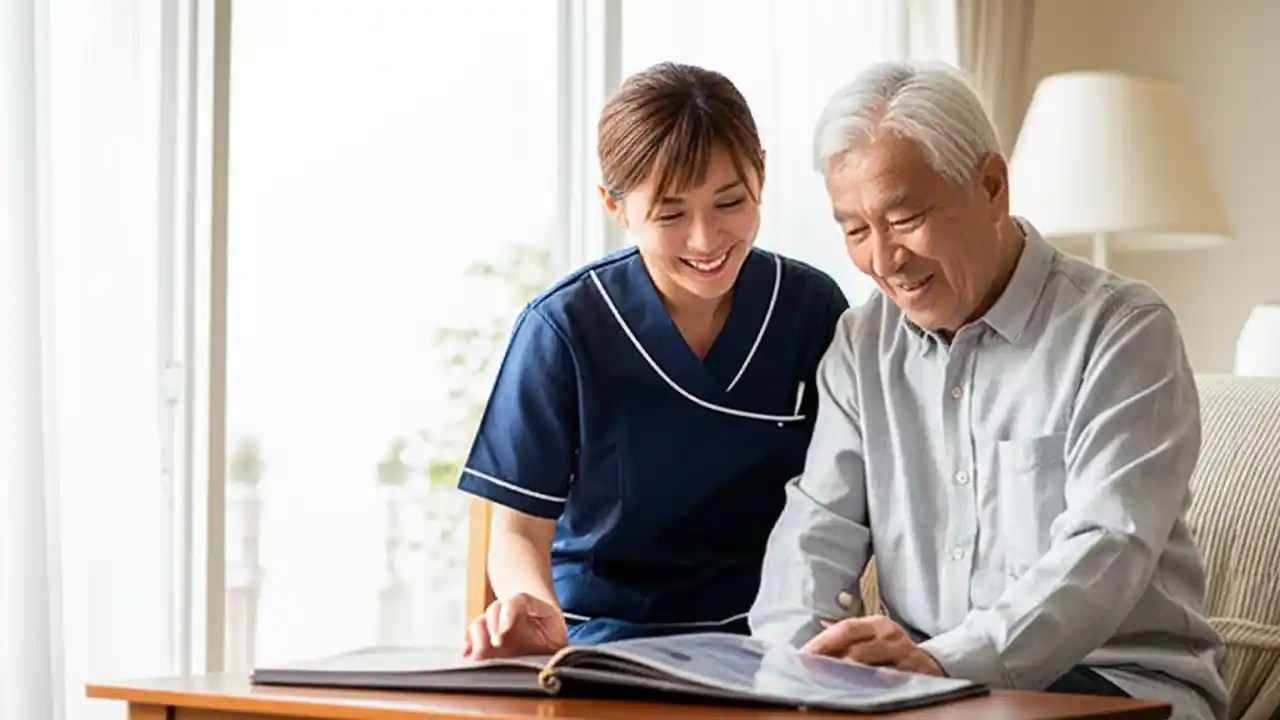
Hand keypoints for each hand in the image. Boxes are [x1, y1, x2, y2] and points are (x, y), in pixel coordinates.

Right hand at [462, 593, 567, 659]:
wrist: (543, 631)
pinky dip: (469, 644)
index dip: (507, 614)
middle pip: (494, 610)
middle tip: (495, 643)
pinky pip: (473, 638)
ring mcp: (495, 625)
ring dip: (477, 637)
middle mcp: (506, 612)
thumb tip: (550, 648)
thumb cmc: (550, 627)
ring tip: (479, 653)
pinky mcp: (487, 641)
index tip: (503, 631)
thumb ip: (554, 631)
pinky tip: (467, 653)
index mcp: (526, 604)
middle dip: (491, 626)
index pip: (515, 601)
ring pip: (480, 623)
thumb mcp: (557, 625)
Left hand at [802, 615, 944, 676]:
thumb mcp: (873, 636)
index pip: (844, 628)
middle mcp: (890, 636)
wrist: (931, 664)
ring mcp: (903, 656)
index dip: (822, 642)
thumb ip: (847, 635)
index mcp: (876, 624)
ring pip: (869, 668)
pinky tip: (854, 692)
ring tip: (826, 682)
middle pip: (855, 648)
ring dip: (845, 676)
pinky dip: (869, 687)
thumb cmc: (892, 650)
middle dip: (829, 661)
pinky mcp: (914, 675)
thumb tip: (816, 633)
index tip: (802, 655)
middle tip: (809, 672)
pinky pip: (886, 683)